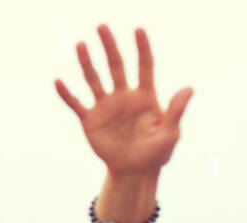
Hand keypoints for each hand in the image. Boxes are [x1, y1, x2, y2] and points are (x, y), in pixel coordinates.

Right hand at [56, 26, 192, 176]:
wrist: (134, 171)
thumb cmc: (156, 153)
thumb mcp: (170, 133)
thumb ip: (176, 110)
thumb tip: (188, 88)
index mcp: (145, 96)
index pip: (144, 66)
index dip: (142, 48)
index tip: (138, 30)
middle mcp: (124, 96)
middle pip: (116, 65)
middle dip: (109, 46)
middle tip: (102, 26)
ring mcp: (105, 107)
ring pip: (95, 79)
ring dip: (87, 62)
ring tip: (80, 44)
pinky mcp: (90, 121)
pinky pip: (76, 104)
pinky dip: (67, 94)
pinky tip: (58, 81)